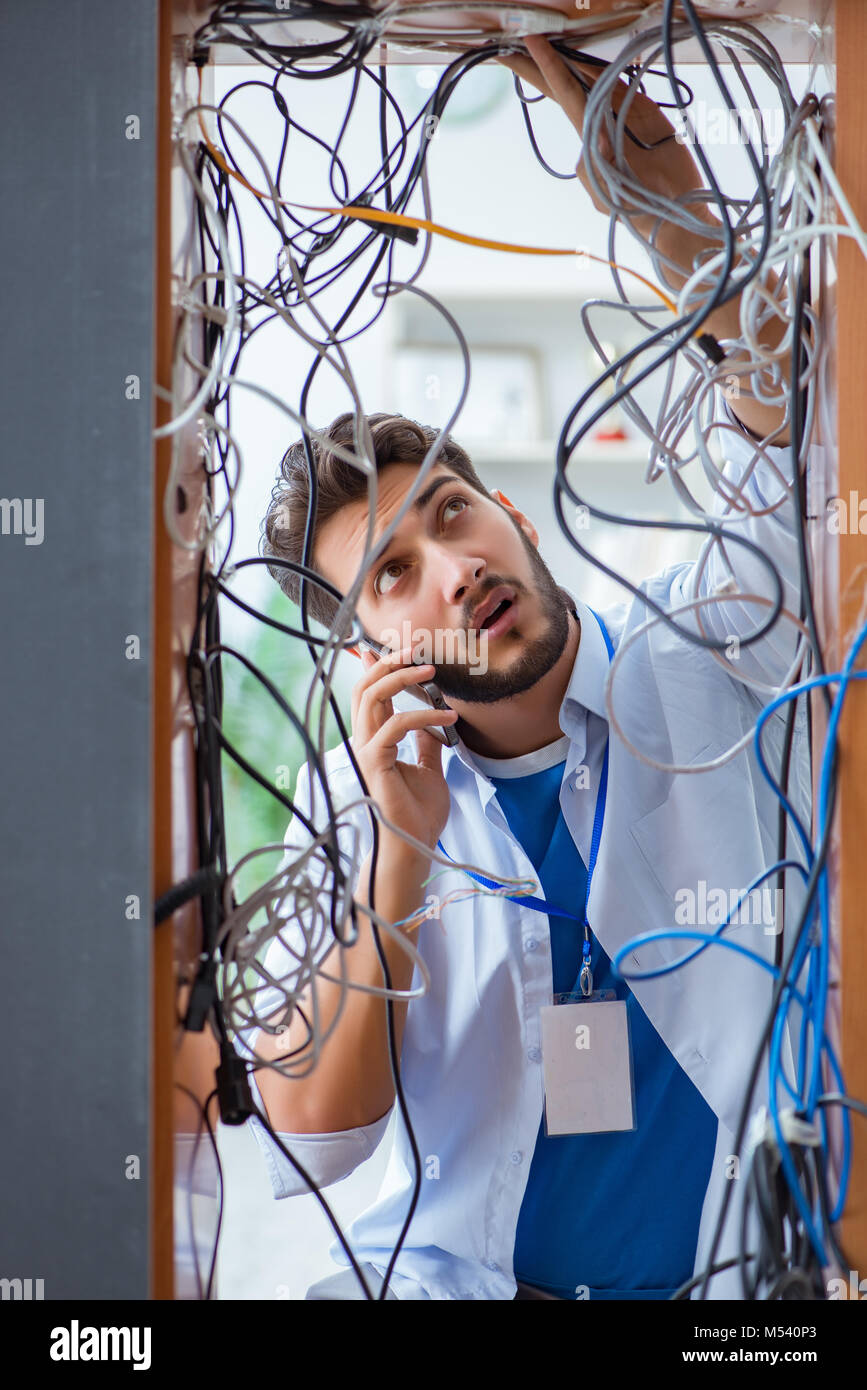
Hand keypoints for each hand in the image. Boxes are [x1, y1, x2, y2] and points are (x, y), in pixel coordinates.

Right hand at [350, 646, 457, 860]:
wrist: (415, 846)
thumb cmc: (419, 813)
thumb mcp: (430, 769)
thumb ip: (426, 744)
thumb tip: (433, 723)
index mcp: (375, 741)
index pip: (368, 695)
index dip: (372, 668)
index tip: (380, 645)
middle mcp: (366, 742)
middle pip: (365, 688)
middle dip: (388, 662)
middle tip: (415, 647)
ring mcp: (367, 751)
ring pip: (372, 698)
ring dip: (401, 678)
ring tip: (431, 670)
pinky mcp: (375, 762)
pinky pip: (396, 725)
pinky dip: (424, 716)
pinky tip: (449, 718)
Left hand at [496, 36, 712, 242]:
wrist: (673, 213)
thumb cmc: (635, 209)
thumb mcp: (607, 194)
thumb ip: (597, 167)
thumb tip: (596, 137)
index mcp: (588, 141)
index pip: (563, 96)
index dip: (544, 70)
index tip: (522, 46)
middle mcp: (600, 122)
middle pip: (569, 84)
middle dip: (544, 63)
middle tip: (521, 35)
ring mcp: (622, 114)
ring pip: (598, 78)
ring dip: (578, 57)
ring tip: (554, 35)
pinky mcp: (645, 111)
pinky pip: (627, 84)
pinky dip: (614, 68)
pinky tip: (596, 56)